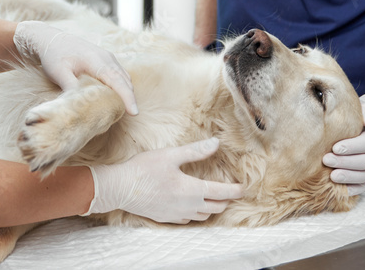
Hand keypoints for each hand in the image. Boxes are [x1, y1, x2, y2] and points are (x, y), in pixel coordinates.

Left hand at [13, 21, 138, 114]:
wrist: (51, 40)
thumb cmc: (54, 56)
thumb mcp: (58, 73)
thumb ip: (71, 87)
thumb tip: (80, 105)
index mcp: (96, 60)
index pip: (117, 81)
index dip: (127, 97)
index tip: (134, 112)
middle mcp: (106, 57)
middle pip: (124, 80)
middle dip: (130, 97)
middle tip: (130, 115)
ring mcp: (108, 57)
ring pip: (124, 77)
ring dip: (126, 92)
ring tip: (124, 109)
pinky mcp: (106, 59)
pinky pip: (120, 74)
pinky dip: (122, 86)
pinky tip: (116, 97)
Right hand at [86, 138, 243, 223]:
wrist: (120, 188)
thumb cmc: (144, 169)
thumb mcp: (170, 155)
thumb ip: (195, 151)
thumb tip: (216, 144)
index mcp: (191, 190)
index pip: (221, 193)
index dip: (234, 191)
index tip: (243, 188)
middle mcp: (187, 206)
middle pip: (215, 207)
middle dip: (227, 200)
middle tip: (233, 193)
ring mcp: (177, 215)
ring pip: (203, 215)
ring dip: (213, 208)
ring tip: (216, 199)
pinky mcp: (167, 219)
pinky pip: (189, 220)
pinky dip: (197, 213)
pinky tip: (194, 206)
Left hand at [322, 93, 364, 195]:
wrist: (362, 123)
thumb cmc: (354, 114)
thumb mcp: (360, 108)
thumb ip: (364, 111)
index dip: (351, 147)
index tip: (334, 147)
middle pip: (364, 161)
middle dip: (345, 162)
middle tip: (326, 160)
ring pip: (364, 174)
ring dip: (348, 177)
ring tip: (332, 176)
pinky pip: (364, 185)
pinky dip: (355, 189)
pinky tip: (343, 190)